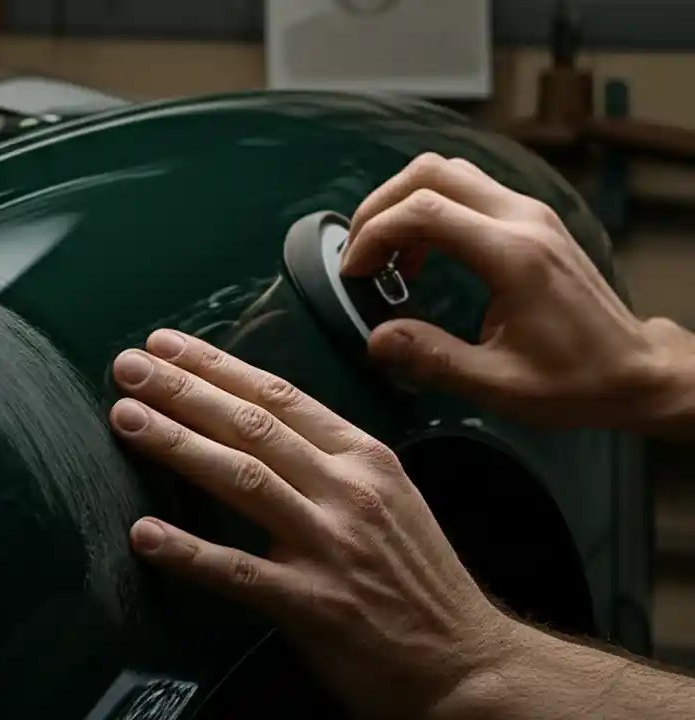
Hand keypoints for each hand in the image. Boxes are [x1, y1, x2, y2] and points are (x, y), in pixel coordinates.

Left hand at [109, 329, 517, 718]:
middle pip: (253, 425)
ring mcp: (332, 546)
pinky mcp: (315, 605)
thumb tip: (256, 426)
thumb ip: (328, 460)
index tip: (167, 345)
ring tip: (126, 419)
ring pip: (243, 479)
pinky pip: (240, 571)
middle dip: (183, 389)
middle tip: (129, 366)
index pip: (280, 396)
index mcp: (365, 459)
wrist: (469, 664)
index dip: (217, 366)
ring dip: (177, 444)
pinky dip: (188, 552)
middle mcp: (349, 491)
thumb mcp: (388, 496)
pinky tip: (145, 534)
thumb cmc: (419, 579)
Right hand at [342, 152, 690, 430]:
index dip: (373, 234)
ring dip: (403, 203)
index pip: (424, 211)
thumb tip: (376, 339)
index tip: (352, 272)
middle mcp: (523, 219)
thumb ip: (432, 359)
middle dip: (379, 207)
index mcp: (514, 255)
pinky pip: (466, 190)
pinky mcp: (530, 220)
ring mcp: (529, 213)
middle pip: (430, 173)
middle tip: (358, 255)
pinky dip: (428, 210)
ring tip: (383, 255)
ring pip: (447, 172)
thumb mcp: (498, 386)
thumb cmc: (576, 382)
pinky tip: (418, 258)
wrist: (638, 372)